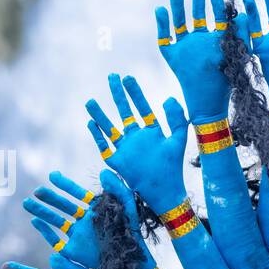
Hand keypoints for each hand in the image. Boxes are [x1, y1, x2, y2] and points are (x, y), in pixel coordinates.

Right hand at [23, 169, 147, 268]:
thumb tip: (104, 172)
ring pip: (56, 221)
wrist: (130, 260)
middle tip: (37, 190)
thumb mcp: (127, 207)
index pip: (76, 194)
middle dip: (49, 198)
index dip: (65, 185)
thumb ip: (117, 189)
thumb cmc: (132, 233)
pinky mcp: (73, 251)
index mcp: (94, 211)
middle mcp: (84, 222)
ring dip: (42, 212)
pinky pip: (55, 240)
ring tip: (27, 203)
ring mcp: (78, 236)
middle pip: (62, 207)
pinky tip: (35, 221)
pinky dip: (45, 231)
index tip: (52, 175)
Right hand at [84, 74, 189, 215]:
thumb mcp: (177, 140)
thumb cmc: (173, 167)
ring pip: (109, 128)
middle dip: (118, 95)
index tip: (127, 77)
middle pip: (124, 112)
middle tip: (111, 76)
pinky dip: (97, 137)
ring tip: (90, 101)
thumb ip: (176, 119)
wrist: (165, 191)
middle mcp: (136, 138)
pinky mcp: (117, 162)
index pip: (141, 108)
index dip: (135, 93)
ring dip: (100, 115)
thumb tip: (169, 98)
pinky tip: (91, 124)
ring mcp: (125, 149)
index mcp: (151, 132)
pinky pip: (104, 147)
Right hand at [155, 0, 239, 120]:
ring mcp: (184, 45)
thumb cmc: (226, 83)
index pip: (214, 13)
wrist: (210, 105)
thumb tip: (244, 12)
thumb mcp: (237, 57)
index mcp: (215, 38)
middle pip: (196, 11)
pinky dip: (162, 24)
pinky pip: (165, 37)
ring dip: (176, 2)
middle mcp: (198, 39)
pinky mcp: (171, 55)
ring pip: (179, 19)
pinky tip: (160, 9)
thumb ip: (241, 34)